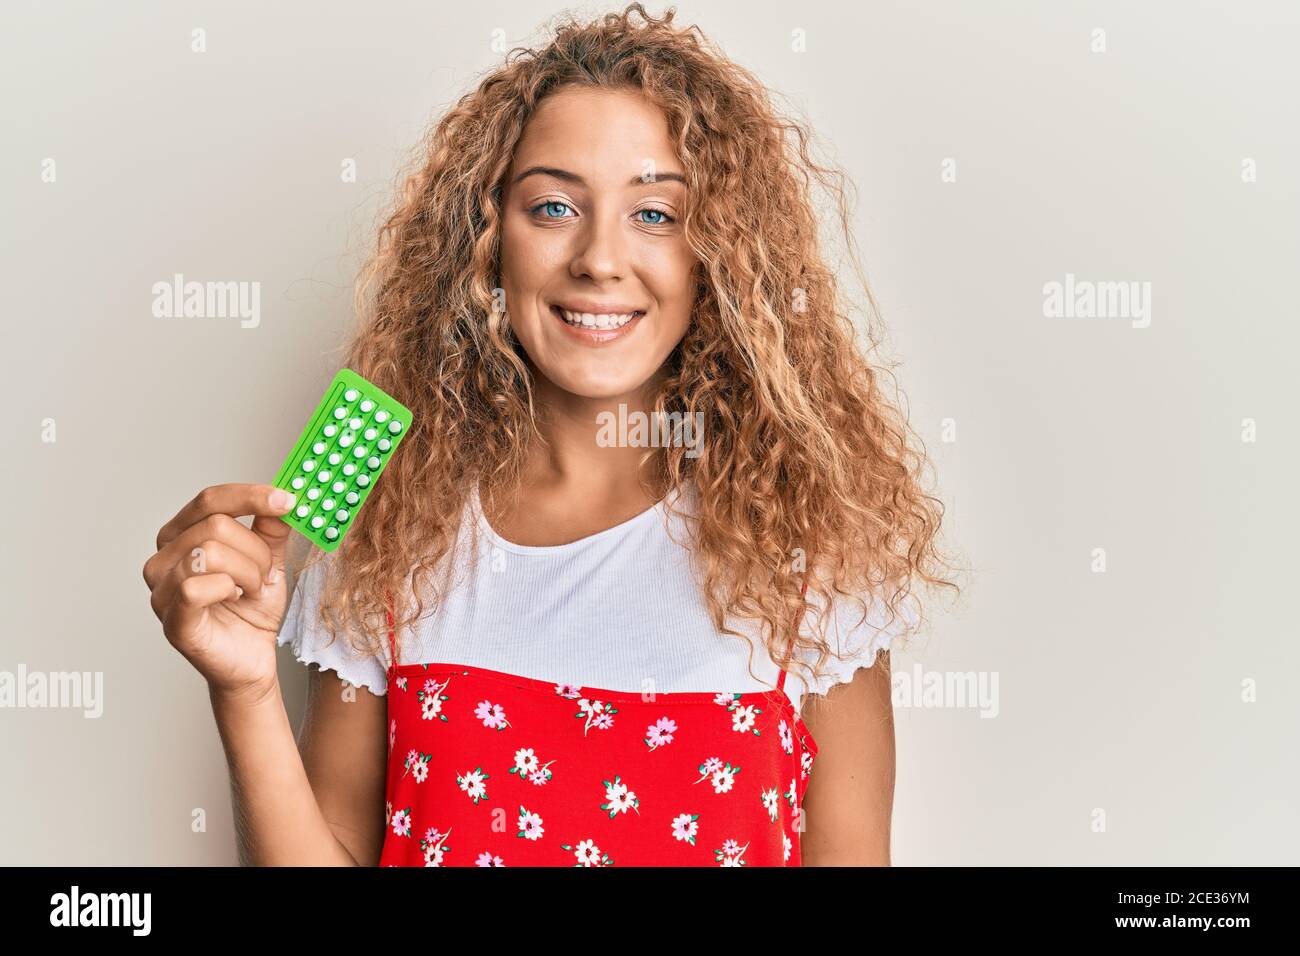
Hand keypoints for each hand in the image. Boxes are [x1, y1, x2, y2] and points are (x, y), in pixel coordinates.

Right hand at [144, 484, 295, 700]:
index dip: (250, 496)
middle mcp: (163, 558)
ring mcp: (161, 590)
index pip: (210, 500)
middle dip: (255, 551)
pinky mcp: (170, 620)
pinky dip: (226, 590)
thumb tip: (282, 498)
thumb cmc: (252, 608)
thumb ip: (271, 528)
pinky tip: (233, 599)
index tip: (287, 501)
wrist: (252, 657)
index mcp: (182, 535)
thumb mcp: (269, 559)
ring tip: (248, 591)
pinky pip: (194, 588)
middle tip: (263, 575)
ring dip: (247, 573)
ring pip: (209, 553)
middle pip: (216, 525)